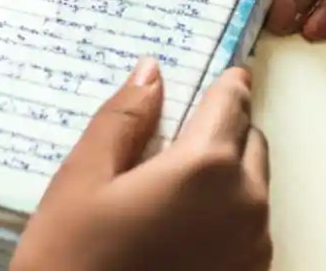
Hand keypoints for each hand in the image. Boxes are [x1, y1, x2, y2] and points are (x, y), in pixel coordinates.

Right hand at [12, 60, 271, 270]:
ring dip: (227, 177)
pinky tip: (180, 232)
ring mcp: (253, 248)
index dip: (228, 84)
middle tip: (178, 142)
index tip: (229, 74)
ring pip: (253, 188)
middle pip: (250, 143)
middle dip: (223, 133)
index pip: (232, 103)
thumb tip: (151, 74)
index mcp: (205, 167)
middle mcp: (245, 204)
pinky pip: (249, 230)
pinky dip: (227, 218)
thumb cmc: (72, 262)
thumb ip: (123, 118)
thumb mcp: (82, 179)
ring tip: (171, 194)